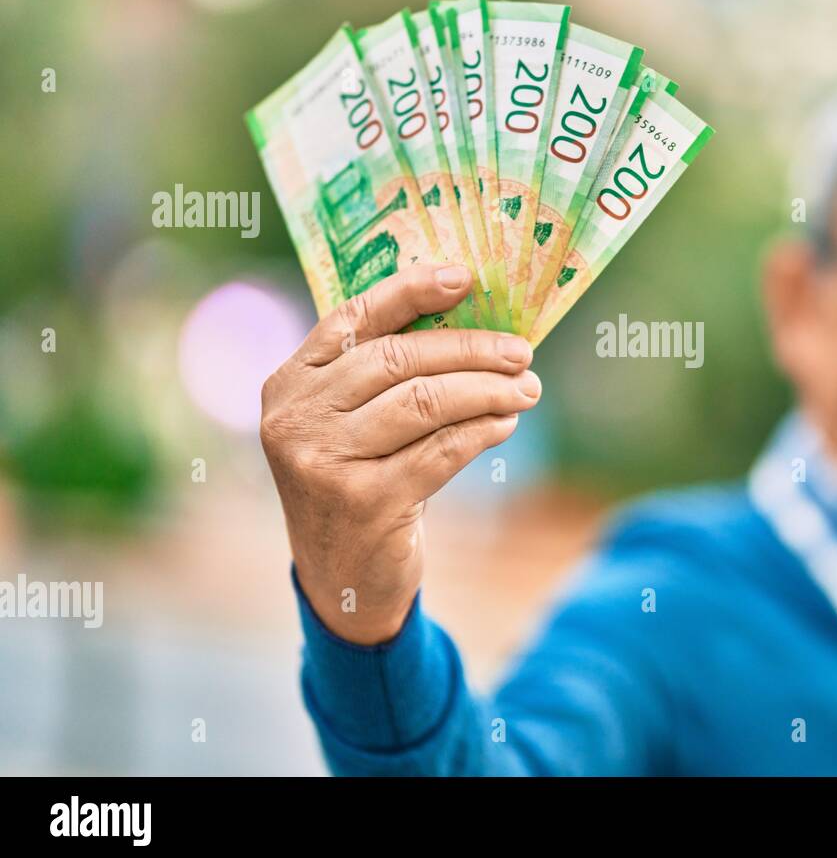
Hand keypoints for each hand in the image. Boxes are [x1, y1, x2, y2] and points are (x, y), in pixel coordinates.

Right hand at [260, 264, 539, 643]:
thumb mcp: (350, 424)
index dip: (412, 291)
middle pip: (399, 358)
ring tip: (526, 389)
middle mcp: (297, 417)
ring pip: (426, 402)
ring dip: (488, 390)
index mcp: (289, 382)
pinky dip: (483, 431)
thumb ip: (384, 376)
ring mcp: (325, 461)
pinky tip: (505, 425)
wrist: (338, 579)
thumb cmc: (358, 482)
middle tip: (521, 352)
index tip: (466, 278)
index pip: (354, 316)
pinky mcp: (364, 502)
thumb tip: (470, 319)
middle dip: (471, 349)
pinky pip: (442, 450)